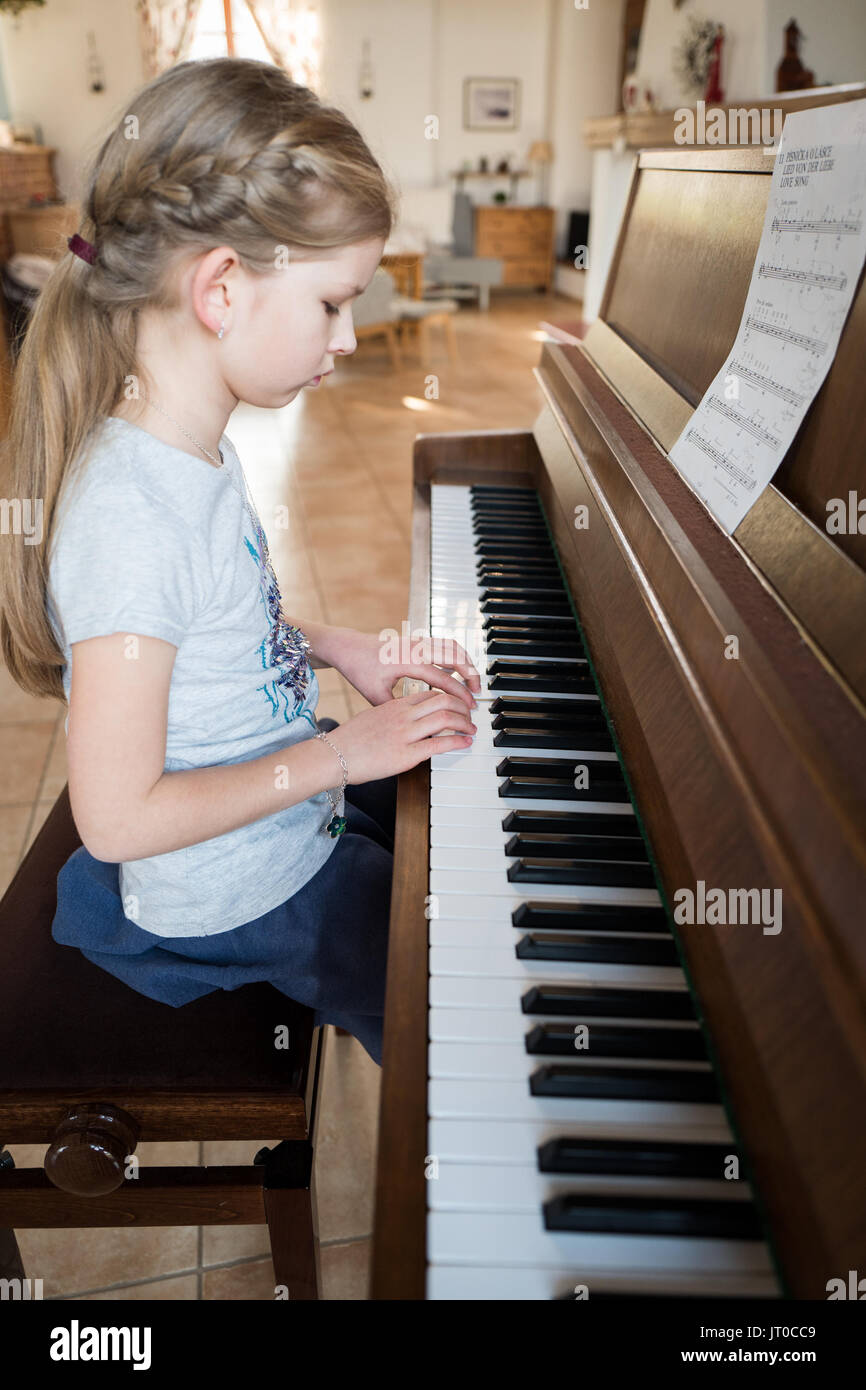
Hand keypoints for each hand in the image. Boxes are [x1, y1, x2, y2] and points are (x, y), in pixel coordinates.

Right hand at [326, 689, 476, 783]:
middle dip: (463, 705)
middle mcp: (402, 716)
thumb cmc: (349, 741)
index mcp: (394, 705)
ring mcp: (405, 734)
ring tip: (471, 728)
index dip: (450, 696)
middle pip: (443, 700)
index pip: (430, 693)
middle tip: (470, 714)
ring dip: (465, 723)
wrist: (333, 756)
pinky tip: (466, 742)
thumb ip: (393, 716)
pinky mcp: (406, 755)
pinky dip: (458, 741)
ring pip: (445, 718)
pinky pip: (439, 743)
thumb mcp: (372, 718)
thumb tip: (408, 721)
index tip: (458, 704)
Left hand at [327, 627, 480, 711]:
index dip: (458, 692)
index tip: (469, 705)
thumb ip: (397, 707)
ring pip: (452, 645)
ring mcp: (417, 640)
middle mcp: (415, 647)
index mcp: (406, 661)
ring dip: (466, 662)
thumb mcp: (374, 694)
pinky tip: (459, 671)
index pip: (441, 677)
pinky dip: (456, 655)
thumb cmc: (359, 669)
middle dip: (470, 674)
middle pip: (454, 655)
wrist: (347, 647)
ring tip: (472, 682)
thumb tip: (416, 724)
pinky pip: (444, 643)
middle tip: (477, 693)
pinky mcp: (417, 640)